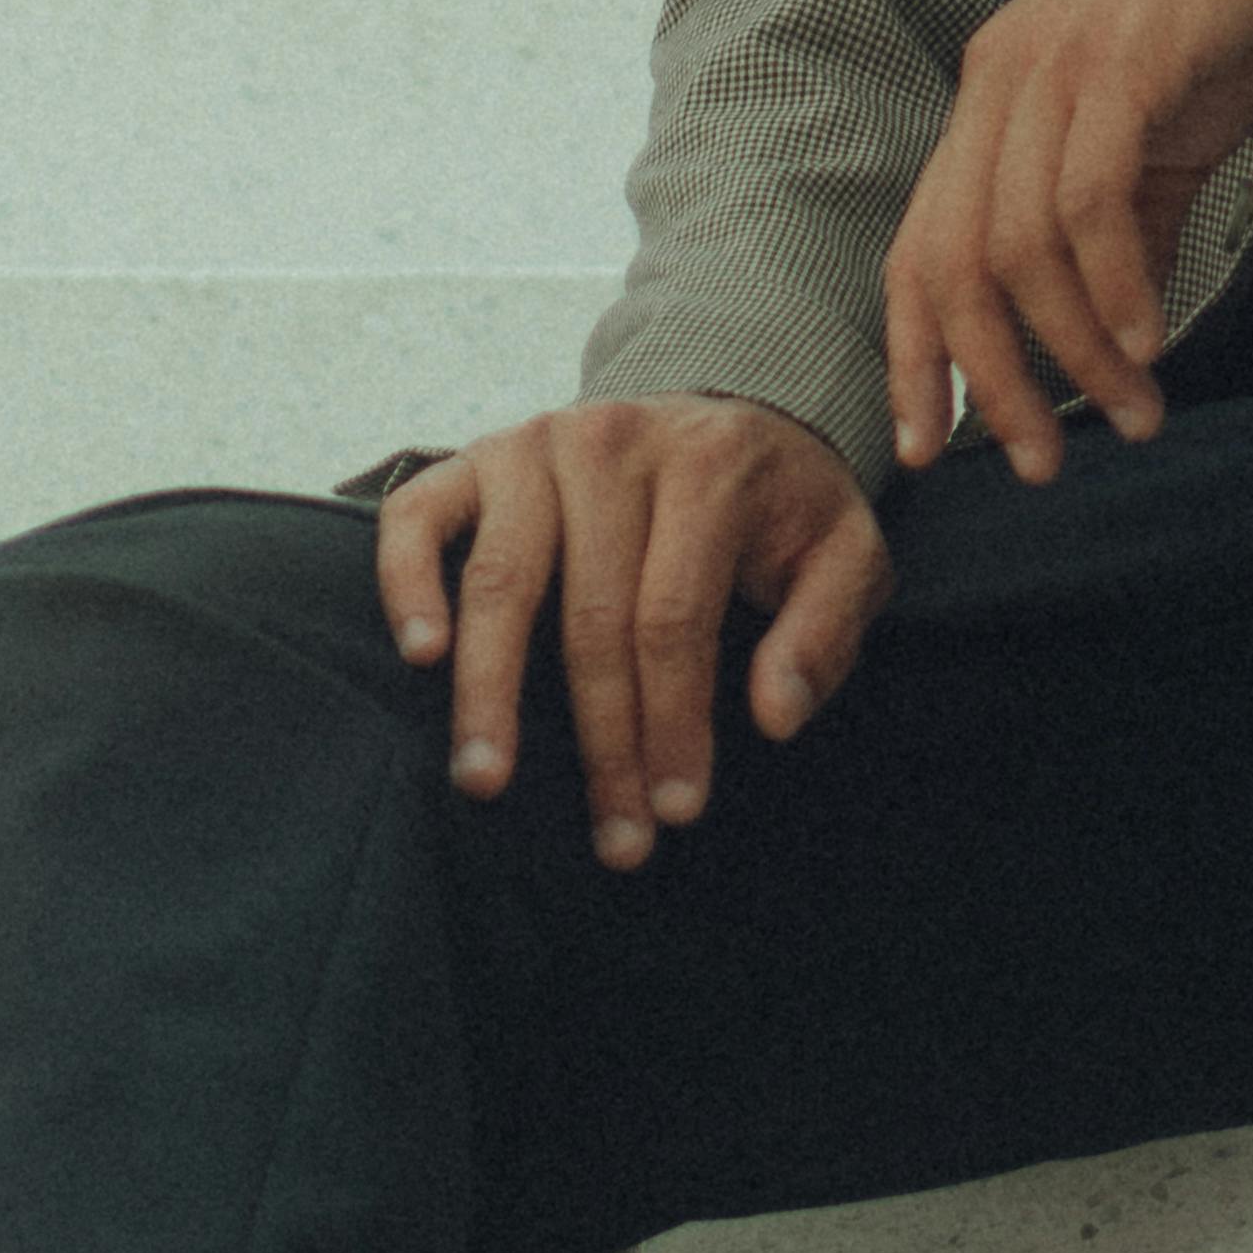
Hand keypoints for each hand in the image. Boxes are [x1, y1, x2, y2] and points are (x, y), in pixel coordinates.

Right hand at [378, 397, 888, 869]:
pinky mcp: (477, 455)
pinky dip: (407, 582)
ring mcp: (534, 443)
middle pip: (591, 616)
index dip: (673, 721)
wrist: (723, 418)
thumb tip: (774, 716)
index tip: (676, 809)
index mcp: (708, 465)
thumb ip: (824, 631)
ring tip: (486, 777)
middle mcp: (612, 441)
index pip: (676, 617)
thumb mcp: (845, 555)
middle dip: (602, 740)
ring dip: (490, 689)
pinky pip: (418, 515)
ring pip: (500, 579)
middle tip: (610, 834)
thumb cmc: (780, 507)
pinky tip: (421, 655)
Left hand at [885, 0, 1252, 482]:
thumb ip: (1132, 217)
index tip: (926, 446)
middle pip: (950, 264)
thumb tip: (1118, 324)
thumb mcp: (1163, 118)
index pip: (917, 244)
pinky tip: (1150, 343)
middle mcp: (1000, 78)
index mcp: (994, 93)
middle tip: (1038, 464)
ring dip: (1074, 354)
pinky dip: (1116, 289)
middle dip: (986, 384)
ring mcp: (1054, 64)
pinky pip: (1091, 201)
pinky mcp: (1122, 58)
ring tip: (1130, 415)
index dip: (912, 353)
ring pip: (1019, 248)